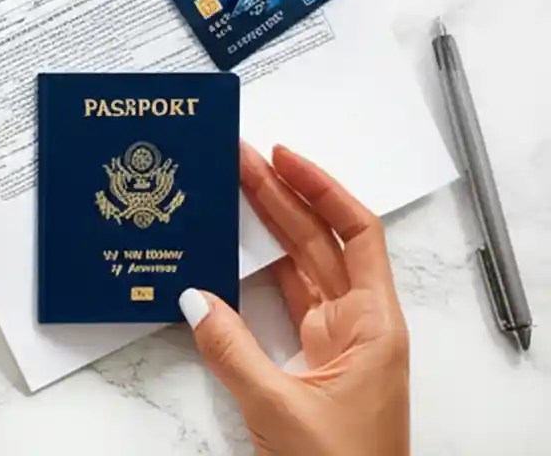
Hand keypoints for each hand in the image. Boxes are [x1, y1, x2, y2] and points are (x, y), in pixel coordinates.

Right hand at [180, 143, 409, 455]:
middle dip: (281, 196)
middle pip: (321, 242)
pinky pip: (285, 301)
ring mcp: (335, 343)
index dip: (322, 188)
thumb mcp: (279, 409)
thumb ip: (231, 351)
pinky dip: (258, 273)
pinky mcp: (311, 362)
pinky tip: (233, 252)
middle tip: (239, 159)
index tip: (284, 157)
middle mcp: (359, 326)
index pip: (357, 234)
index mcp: (374, 327)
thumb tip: (193, 299)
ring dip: (270, 227)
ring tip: (234, 187)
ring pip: (302, 267)